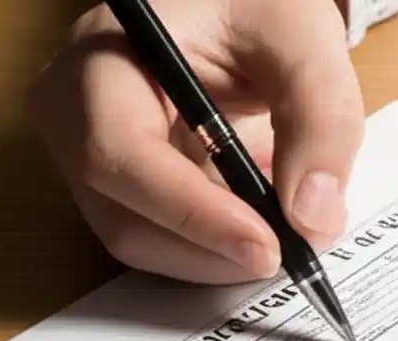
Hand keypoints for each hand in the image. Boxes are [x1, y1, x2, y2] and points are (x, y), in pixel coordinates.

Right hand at [27, 0, 362, 283]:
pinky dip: (219, 250)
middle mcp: (75, 114)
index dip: (191, 213)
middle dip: (215, 250)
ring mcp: (92, 159)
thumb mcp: (303, 41)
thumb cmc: (255, 8)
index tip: (266, 247)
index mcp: (101, 57)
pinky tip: (263, 222)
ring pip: (144, 244)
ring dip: (222, 258)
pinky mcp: (121, 190)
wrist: (235, 8)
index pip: (118, 153)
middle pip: (124, 218)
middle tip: (296, 253)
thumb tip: (313, 222)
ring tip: (287, 228)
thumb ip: (322, 121)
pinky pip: (164, 243)